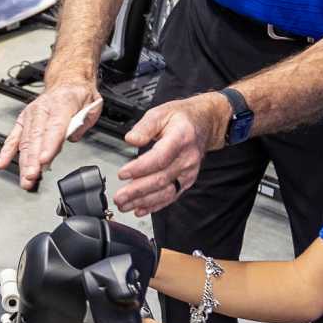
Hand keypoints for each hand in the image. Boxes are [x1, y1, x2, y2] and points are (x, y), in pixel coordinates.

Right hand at [0, 79, 98, 189]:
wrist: (67, 81)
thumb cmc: (78, 95)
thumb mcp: (92, 106)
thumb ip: (83, 123)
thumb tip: (72, 137)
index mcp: (62, 103)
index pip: (54, 127)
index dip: (48, 146)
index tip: (44, 161)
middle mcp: (43, 109)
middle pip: (36, 137)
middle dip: (33, 159)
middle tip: (32, 176)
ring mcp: (31, 115)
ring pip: (25, 141)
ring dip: (24, 162)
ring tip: (25, 179)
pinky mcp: (23, 120)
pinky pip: (13, 137)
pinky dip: (6, 151)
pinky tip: (2, 164)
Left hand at [113, 94, 225, 215]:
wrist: (204, 124)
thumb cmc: (181, 118)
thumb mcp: (161, 112)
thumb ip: (144, 126)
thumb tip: (131, 139)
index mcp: (181, 138)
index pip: (160, 158)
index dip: (140, 169)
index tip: (123, 174)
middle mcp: (187, 158)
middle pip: (161, 179)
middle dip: (137, 191)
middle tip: (119, 197)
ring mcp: (189, 172)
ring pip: (165, 192)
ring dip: (143, 202)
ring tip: (125, 205)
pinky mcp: (187, 181)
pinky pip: (171, 196)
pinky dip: (155, 205)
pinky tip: (140, 209)